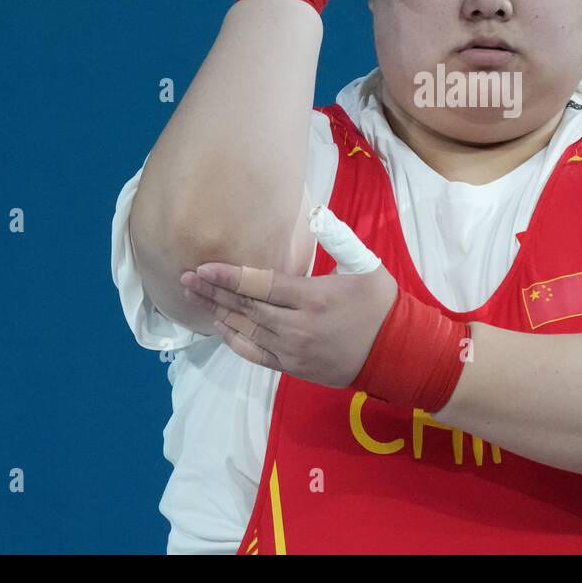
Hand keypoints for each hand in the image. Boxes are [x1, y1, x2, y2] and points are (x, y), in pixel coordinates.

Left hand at [178, 256, 397, 388]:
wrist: (397, 354)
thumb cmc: (381, 305)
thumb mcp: (365, 265)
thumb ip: (338, 238)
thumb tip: (316, 214)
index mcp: (314, 297)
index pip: (261, 285)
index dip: (229, 276)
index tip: (202, 268)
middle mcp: (297, 326)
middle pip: (246, 307)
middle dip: (213, 292)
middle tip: (185, 279)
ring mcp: (293, 351)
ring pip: (247, 330)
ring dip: (219, 313)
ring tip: (194, 299)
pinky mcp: (294, 368)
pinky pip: (256, 354)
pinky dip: (235, 340)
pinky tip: (220, 327)